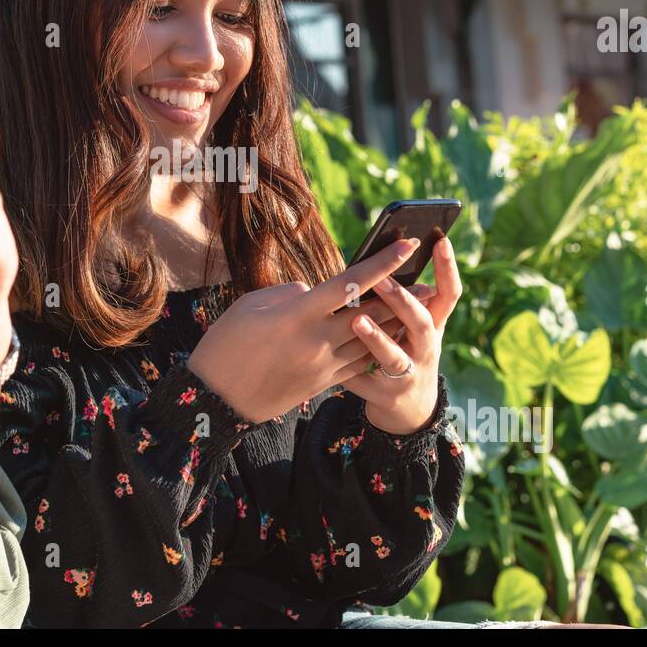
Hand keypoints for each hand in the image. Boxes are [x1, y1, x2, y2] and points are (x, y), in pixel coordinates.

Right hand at [187, 238, 431, 421]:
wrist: (218, 400)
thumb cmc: (226, 344)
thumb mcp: (251, 306)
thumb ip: (288, 294)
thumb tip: (313, 292)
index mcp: (299, 314)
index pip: (350, 282)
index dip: (382, 262)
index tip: (407, 246)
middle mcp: (318, 339)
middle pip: (371, 314)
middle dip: (402, 297)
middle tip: (428, 282)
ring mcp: (323, 365)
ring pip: (370, 340)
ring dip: (395, 325)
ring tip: (417, 310)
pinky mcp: (323, 383)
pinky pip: (357, 363)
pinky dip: (374, 348)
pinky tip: (389, 339)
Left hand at [339, 235, 463, 433]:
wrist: (411, 409)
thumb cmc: (405, 350)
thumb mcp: (413, 327)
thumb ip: (402, 300)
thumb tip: (380, 258)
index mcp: (434, 326)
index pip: (449, 294)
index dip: (447, 268)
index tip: (439, 240)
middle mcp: (427, 349)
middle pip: (421, 323)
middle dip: (402, 300)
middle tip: (380, 278)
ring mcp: (409, 375)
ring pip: (395, 357)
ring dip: (376, 338)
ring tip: (356, 321)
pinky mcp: (386, 396)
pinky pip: (363, 380)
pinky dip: (347, 370)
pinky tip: (328, 360)